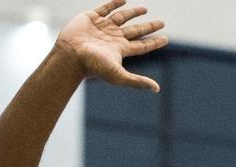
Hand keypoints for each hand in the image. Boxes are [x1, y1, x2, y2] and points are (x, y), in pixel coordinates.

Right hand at [54, 2, 168, 91]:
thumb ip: (136, 81)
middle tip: (161, 22)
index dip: (154, 42)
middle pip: (135, 31)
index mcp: (120, 50)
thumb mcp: (117, 74)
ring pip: (122, 17)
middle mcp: (113, 38)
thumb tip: (156, 89)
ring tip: (145, 9)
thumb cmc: (92, 66)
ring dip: (133, 13)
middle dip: (148, 27)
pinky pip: (105, 7)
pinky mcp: (91, 18)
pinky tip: (123, 0)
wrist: (70, 55)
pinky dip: (114, 3)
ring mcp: (102, 27)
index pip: (142, 46)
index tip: (165, 39)